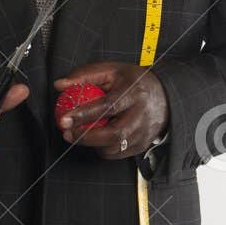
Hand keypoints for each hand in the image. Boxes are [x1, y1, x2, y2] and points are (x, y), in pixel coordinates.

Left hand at [52, 61, 167, 158]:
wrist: (166, 95)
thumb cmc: (134, 81)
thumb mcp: (112, 70)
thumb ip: (85, 75)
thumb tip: (59, 85)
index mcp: (134, 93)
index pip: (107, 107)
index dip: (84, 115)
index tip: (64, 119)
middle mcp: (141, 115)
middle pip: (114, 134)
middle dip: (86, 137)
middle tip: (67, 134)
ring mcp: (144, 132)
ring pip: (116, 148)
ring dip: (93, 144)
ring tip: (80, 135)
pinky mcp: (142, 144)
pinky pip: (118, 153)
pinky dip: (103, 149)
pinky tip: (96, 138)